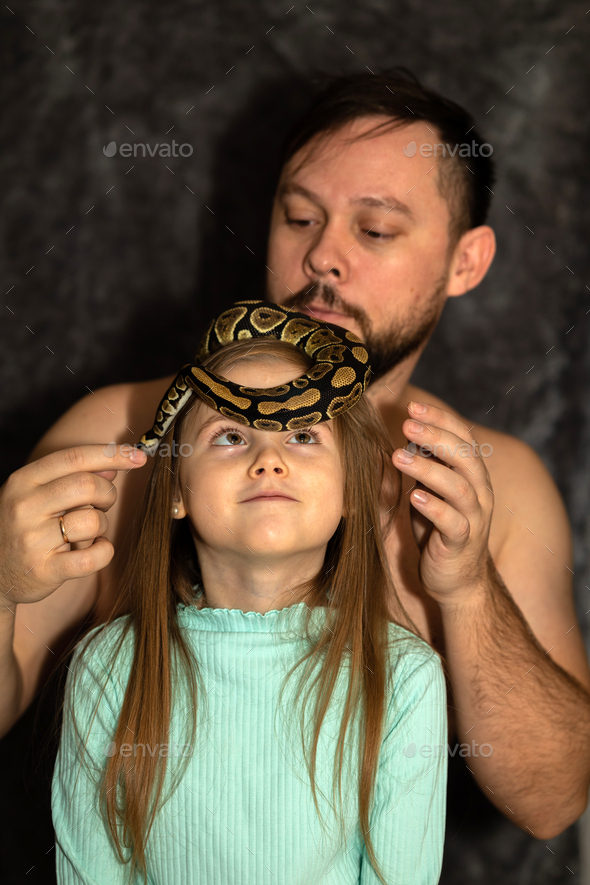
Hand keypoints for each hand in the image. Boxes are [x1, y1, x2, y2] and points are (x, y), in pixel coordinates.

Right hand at [0, 444, 146, 607]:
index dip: (112, 454)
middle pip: (88, 485)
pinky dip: (104, 551)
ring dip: (102, 526)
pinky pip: (95, 557)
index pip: (75, 457)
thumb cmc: (22, 527)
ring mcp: (32, 540)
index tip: (138, 456)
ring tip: (88, 532)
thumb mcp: (35, 494)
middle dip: (108, 494)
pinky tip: (94, 550)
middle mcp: (25, 506)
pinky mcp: (45, 570)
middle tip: (103, 505)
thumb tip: (113, 465)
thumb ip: (71, 477)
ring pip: (93, 520)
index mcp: (23, 481)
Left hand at [392, 401, 493, 603]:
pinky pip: (453, 523)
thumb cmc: (438, 530)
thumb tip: (391, 436)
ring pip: (458, 487)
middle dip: (436, 437)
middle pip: (464, 457)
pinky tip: (414, 497)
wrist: (457, 580)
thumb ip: (418, 466)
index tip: (413, 407)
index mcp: (470, 475)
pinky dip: (434, 508)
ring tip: (398, 457)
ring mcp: (473, 518)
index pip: (461, 438)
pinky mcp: (462, 543)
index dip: (440, 420)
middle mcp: (478, 492)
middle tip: (407, 425)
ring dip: (428, 469)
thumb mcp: (427, 491)